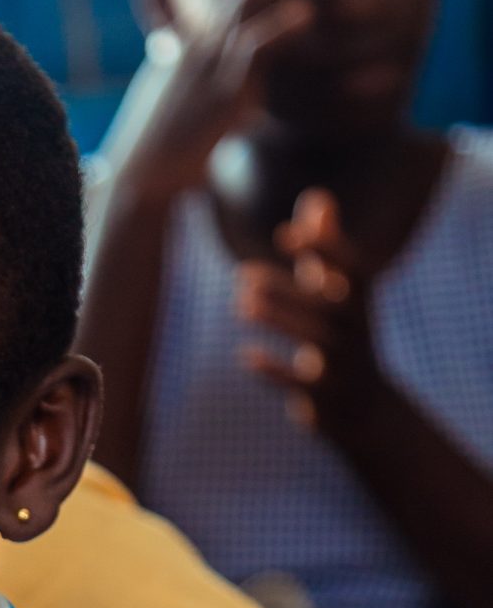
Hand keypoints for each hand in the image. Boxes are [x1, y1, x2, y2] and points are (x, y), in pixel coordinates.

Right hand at [110, 0, 331, 202]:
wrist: (139, 180)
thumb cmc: (156, 141)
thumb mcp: (166, 88)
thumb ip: (174, 48)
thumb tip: (172, 25)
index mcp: (188, 43)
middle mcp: (196, 46)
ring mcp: (205, 68)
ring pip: (244, 7)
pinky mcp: (219, 98)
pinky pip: (251, 56)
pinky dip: (276, 30)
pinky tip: (305, 13)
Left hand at [236, 188, 383, 434]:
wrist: (366, 409)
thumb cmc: (343, 337)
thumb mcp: (337, 294)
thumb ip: (326, 248)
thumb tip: (316, 198)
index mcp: (360, 303)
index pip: (354, 269)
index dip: (327, 248)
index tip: (286, 233)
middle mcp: (359, 332)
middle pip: (329, 307)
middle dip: (289, 290)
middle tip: (242, 275)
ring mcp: (345, 367)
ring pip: (317, 344)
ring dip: (280, 321)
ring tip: (241, 304)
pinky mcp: (327, 399)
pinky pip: (302, 384)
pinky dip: (276, 371)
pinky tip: (246, 356)